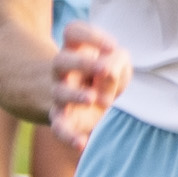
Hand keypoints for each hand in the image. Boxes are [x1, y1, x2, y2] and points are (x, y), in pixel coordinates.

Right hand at [49, 22, 131, 148]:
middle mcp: (64, 70)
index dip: (91, 36)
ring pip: (59, 92)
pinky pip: (59, 128)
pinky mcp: (62, 118)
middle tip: (105, 68)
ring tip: (93, 98)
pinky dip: (68, 137)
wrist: (85, 100)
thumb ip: (118, 61)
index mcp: (76, 48)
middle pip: (61, 60)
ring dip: (75, 94)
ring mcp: (60, 94)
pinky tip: (81, 144)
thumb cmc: (106, 74)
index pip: (73, 32)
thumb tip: (109, 73)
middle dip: (83, 63)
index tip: (112, 46)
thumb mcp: (118, 63)